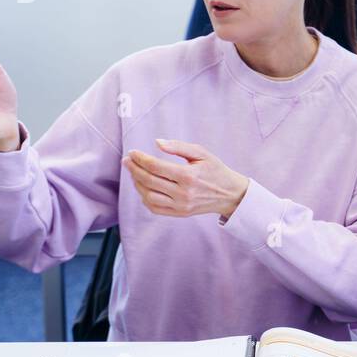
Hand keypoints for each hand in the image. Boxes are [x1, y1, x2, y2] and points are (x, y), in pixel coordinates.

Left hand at [123, 139, 248, 219]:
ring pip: (149, 196)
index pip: (156, 166)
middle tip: (127, 161)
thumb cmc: (215, 170)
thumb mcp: (201, 153)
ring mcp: (181, 205)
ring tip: (134, 173)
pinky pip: (155, 208)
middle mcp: (183, 192)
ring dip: (137, 184)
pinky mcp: (180, 214)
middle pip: (149, 181)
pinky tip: (143, 188)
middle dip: (134, 169)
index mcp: (188, 175)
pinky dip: (145, 198)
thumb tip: (157, 143)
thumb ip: (178, 147)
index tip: (132, 153)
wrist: (230, 194)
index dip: (140, 159)